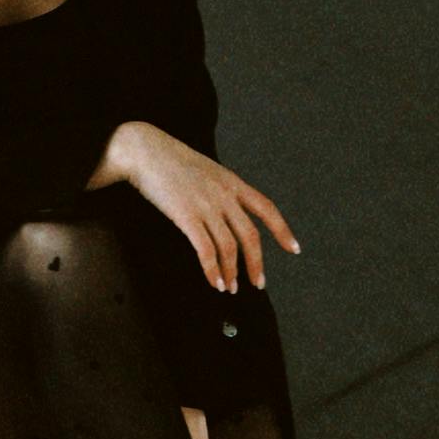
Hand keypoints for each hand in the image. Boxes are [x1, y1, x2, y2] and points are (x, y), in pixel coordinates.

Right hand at [93, 120, 299, 293]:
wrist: (145, 150)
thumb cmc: (171, 162)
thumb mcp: (207, 171)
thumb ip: (222, 191)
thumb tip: (228, 215)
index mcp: (233, 183)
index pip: (266, 208)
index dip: (282, 230)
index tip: (294, 248)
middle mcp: (225, 195)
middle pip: (250, 236)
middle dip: (256, 264)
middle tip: (258, 283)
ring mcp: (207, 205)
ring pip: (229, 247)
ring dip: (232, 272)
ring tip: (230, 288)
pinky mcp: (187, 216)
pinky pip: (206, 250)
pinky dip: (213, 270)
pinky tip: (215, 282)